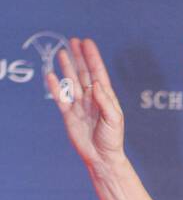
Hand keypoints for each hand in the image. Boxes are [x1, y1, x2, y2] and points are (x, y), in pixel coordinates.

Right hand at [45, 37, 124, 167]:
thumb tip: (96, 84)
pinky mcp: (69, 115)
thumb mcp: (114, 119)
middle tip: (73, 41)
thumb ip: (105, 101)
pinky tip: (50, 75)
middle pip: (83, 73)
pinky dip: (55, 87)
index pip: (98, 73)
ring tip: (62, 53)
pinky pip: (61, 98)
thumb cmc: (112, 140)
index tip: (87, 42)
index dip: (92, 57)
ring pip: (71, 82)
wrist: (102, 158)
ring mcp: (79, 105)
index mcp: (104, 97)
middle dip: (79, 57)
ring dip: (67, 68)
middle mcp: (91, 98)